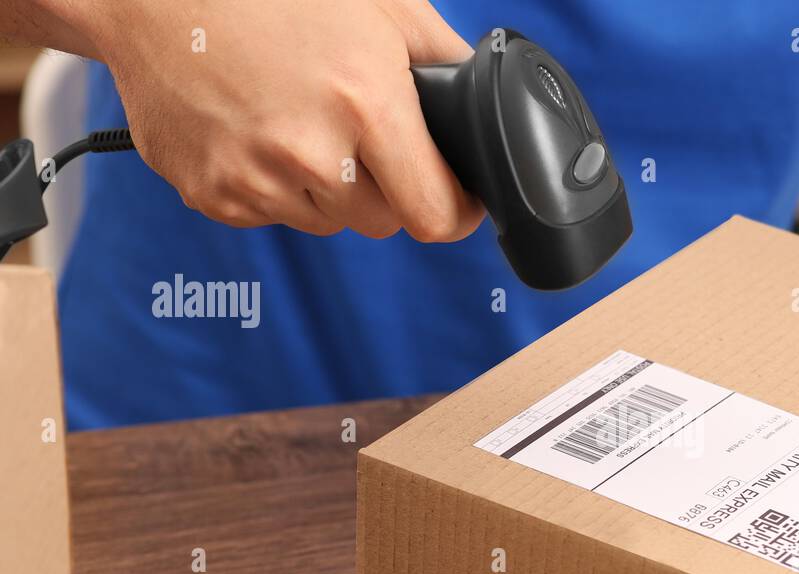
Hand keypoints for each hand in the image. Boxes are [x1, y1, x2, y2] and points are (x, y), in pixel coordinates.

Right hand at [88, 0, 483, 240]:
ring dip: (330, 189)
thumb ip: (441, 61)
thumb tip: (480, 104)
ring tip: (302, 122)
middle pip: (384, 222)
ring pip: (329, 221)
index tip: (457, 201)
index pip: (435, 214)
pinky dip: (277, 188)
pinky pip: (273, 217)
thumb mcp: (381, 5)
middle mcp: (311, 152)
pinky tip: (259, 132)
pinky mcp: (214, 196)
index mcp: (365, 104)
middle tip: (361, 135)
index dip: (455, 211)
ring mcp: (257, 180)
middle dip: (387, 189)